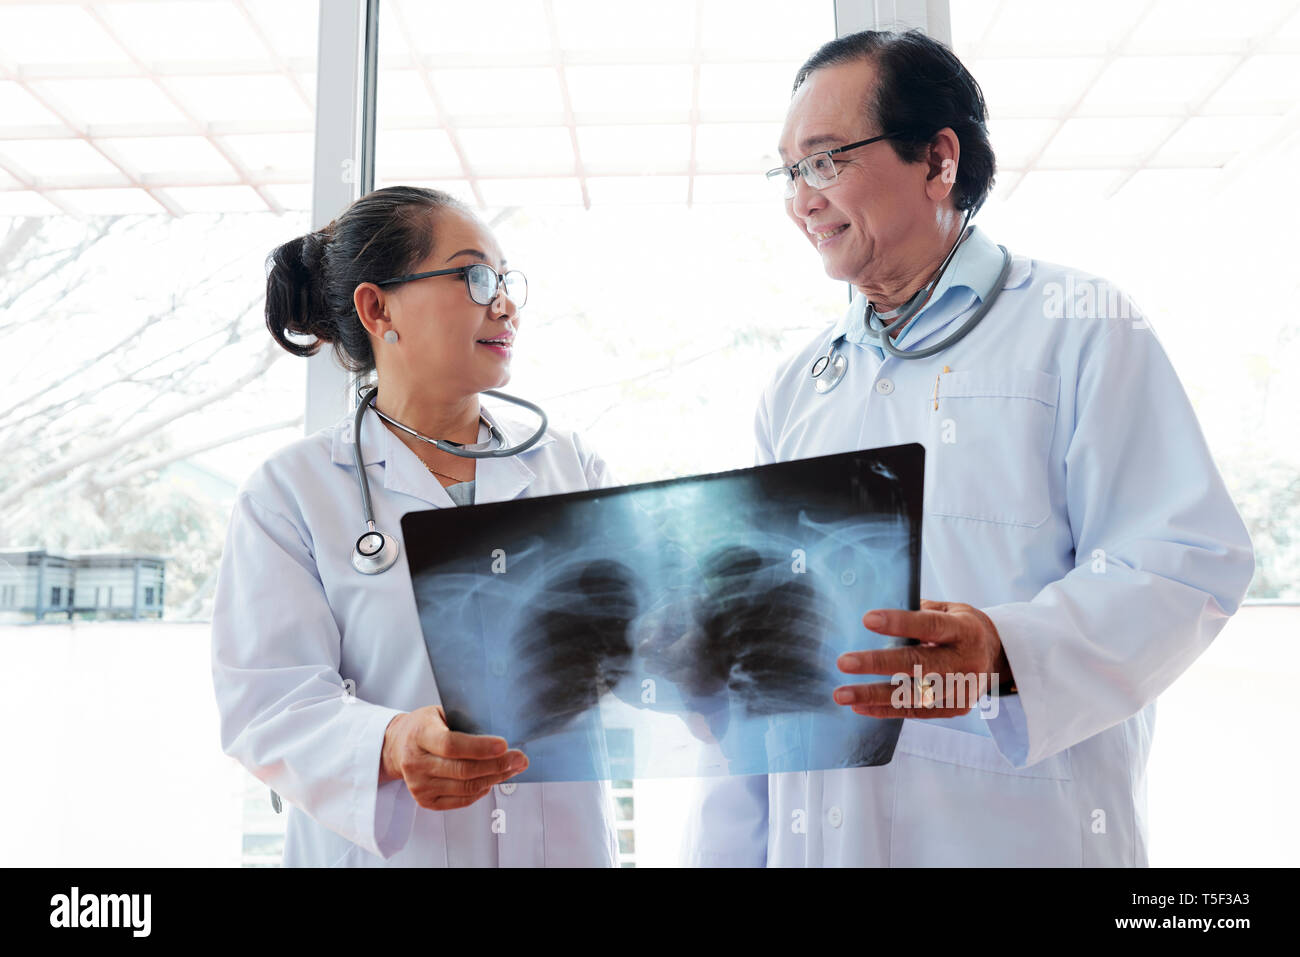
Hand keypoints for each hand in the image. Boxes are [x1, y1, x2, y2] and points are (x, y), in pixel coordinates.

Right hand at [379, 705, 527, 810]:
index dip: (479, 747)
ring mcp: (419, 785)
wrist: (397, 747)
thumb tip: (501, 731)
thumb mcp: (440, 712)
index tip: (504, 745)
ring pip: (466, 787)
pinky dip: (482, 790)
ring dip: (495, 778)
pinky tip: (492, 779)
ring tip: (512, 768)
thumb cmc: (424, 726)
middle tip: (520, 758)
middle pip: (463, 770)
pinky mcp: (425, 801)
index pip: (451, 745)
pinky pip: (462, 800)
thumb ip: (465, 720)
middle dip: (498, 765)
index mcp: (419, 735)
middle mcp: (416, 762)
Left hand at [832, 599, 1012, 718]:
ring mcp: (961, 689)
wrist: (998, 657)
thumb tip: (877, 615)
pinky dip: (885, 709)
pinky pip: (915, 711)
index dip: (900, 622)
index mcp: (965, 631)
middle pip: (918, 664)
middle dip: (878, 664)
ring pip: (913, 694)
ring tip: (841, 694)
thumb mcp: (950, 609)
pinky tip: (859, 706)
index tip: (867, 619)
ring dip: (874, 695)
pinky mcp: (955, 709)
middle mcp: (965, 662)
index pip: (930, 625)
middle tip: (844, 662)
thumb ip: (921, 612)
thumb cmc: (961, 627)